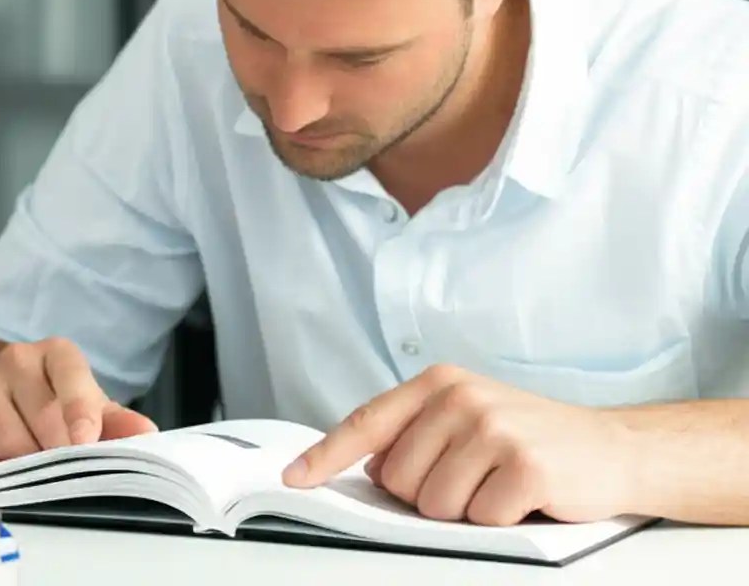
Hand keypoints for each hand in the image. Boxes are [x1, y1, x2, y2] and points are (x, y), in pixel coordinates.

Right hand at [0, 337, 156, 465]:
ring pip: (9, 442)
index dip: (80, 411)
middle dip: (58, 452)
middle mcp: (17, 359)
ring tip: (35, 463)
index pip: (71, 378)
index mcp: (57, 354)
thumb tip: (145, 434)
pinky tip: (4, 461)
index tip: (85, 441)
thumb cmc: (52, 400)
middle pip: (42, 419)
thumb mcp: (88, 405)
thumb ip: (117, 421)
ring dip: (27, 464)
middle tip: (68, 472)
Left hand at [282, 363, 640, 525]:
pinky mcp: (526, 466)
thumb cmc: (529, 436)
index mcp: (438, 384)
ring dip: (465, 510)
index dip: (325, 456)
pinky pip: (480, 519)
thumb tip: (369, 468)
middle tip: (472, 476)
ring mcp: (494, 429)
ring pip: (434, 505)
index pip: (366, 423)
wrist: (611, 447)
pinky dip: (499, 520)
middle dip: (428, 493)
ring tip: (497, 484)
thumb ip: (413, 435)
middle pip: (398, 480)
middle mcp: (461, 399)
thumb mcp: (465, 419)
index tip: (294, 478)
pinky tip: (523, 496)